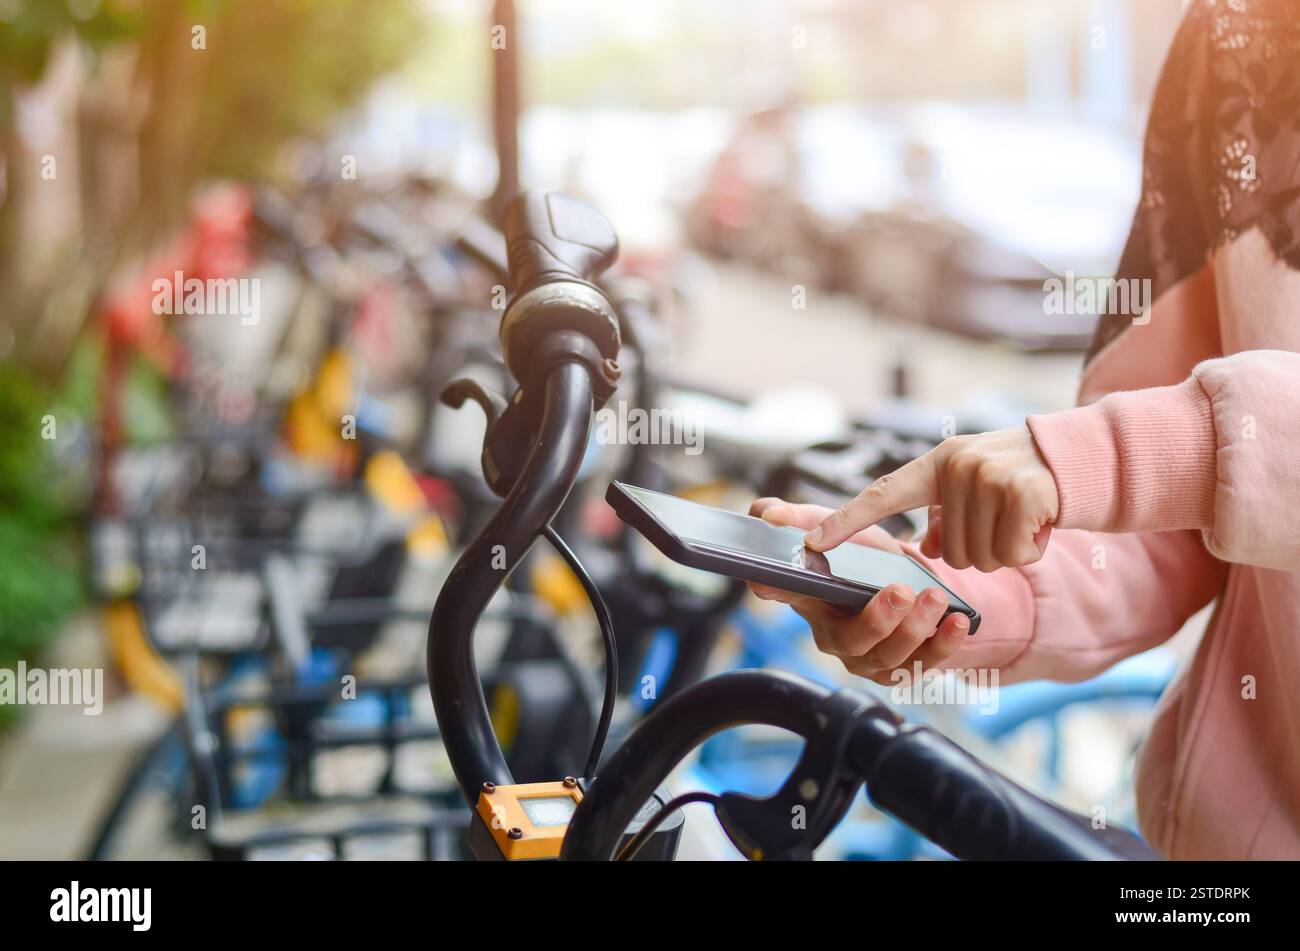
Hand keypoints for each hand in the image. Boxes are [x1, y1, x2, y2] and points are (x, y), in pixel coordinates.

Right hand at [747, 499, 968, 684]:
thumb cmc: (863, 558)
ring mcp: (868, 658)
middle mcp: (835, 636)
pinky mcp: (902, 669)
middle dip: (877, 619)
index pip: (782, 592)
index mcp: (810, 600)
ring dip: (915, 629)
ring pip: (888, 657)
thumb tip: (767, 512)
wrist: (907, 582)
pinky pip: (922, 665)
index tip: (770, 580)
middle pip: (849, 640)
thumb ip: (801, 516)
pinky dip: (943, 646)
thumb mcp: (836, 528)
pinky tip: (957, 622)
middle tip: (901, 591)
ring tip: (935, 598)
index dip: (773, 587)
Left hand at [805, 426, 1058, 571]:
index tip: (810, 543)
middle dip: (979, 549)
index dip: (845, 522)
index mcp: (938, 463)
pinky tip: (1042, 524)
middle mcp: (958, 466)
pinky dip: (1030, 550)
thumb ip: (944, 514)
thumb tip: (924, 548)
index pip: (881, 495)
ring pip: (978, 558)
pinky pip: (1011, 555)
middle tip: (1006, 521)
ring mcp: (988, 478)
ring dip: (1006, 551)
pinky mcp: (1023, 495)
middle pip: (947, 552)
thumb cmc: (1024, 478)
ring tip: (1024, 519)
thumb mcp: (976, 486)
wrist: (1085, 457)